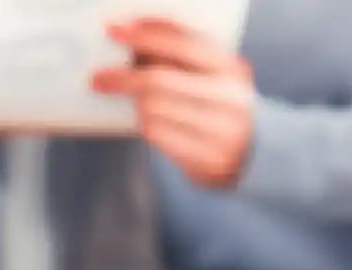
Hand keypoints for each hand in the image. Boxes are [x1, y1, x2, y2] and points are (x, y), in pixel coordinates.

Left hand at [92, 17, 255, 188]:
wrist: (254, 154)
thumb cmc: (217, 107)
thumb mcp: (209, 78)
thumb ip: (178, 60)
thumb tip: (129, 39)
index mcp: (232, 68)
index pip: (182, 42)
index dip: (144, 34)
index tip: (112, 29)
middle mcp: (231, 97)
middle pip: (160, 80)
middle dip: (123, 77)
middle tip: (97, 77)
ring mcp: (222, 131)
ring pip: (154, 110)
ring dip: (134, 103)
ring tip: (127, 99)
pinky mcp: (208, 159)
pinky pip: (158, 136)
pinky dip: (144, 125)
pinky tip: (143, 121)